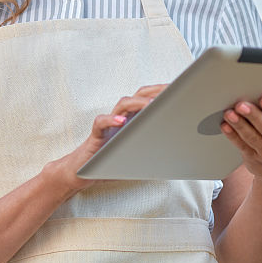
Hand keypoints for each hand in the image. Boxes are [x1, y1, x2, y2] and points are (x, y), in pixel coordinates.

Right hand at [42, 84, 168, 198]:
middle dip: (154, 91)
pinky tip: (121, 122)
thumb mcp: (137, 154)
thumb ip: (152, 148)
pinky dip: (110, 120)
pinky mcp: (95, 136)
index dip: (162, 93)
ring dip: (137, 103)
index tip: (179, 89)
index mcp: (133, 121)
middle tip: (171, 90)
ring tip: (151, 104)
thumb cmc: (111, 163)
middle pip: (137, 96)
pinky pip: (100, 123)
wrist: (81, 173)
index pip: (148, 99)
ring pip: (122, 105)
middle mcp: (121, 118)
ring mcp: (108, 125)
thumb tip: (180, 151)